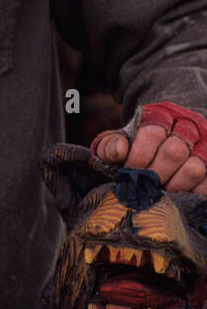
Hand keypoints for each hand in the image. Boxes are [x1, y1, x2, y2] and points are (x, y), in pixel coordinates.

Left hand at [92, 101, 206, 194]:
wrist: (172, 134)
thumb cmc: (141, 142)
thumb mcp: (123, 138)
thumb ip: (111, 144)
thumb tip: (119, 151)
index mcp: (163, 114)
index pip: (152, 133)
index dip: (139, 156)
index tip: (129, 171)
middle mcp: (189, 124)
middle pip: (174, 152)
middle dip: (155, 174)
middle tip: (146, 185)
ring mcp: (206, 142)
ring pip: (195, 168)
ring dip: (175, 186)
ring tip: (162, 190)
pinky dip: (194, 192)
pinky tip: (181, 194)